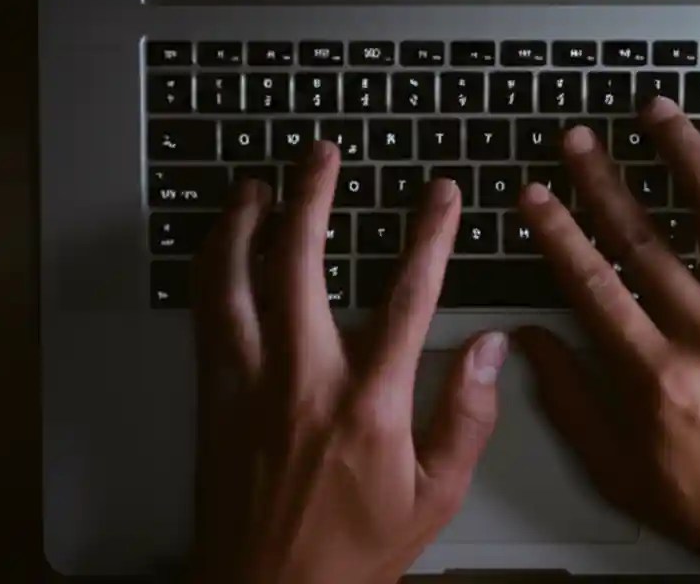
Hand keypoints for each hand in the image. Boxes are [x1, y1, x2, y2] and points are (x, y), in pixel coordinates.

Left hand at [189, 141, 507, 583]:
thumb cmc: (349, 554)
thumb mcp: (435, 497)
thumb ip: (467, 418)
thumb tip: (494, 351)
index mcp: (369, 404)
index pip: (409, 296)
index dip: (430, 235)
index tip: (441, 194)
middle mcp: (303, 381)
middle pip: (301, 263)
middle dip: (313, 196)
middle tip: (321, 155)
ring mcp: (248, 384)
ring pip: (236, 280)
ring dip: (244, 223)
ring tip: (256, 185)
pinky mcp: (213, 396)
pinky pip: (205, 315)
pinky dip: (211, 269)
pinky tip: (219, 249)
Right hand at [515, 98, 699, 580]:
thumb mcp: (623, 471)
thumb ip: (570, 402)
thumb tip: (529, 342)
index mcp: (656, 377)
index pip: (592, 283)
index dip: (556, 232)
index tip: (533, 196)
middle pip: (643, 236)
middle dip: (600, 179)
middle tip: (576, 140)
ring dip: (683, 152)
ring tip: (654, 112)